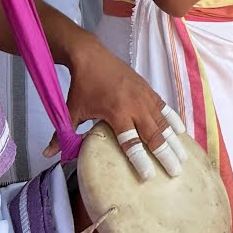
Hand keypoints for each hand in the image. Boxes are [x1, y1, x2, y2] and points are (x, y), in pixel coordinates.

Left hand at [45, 36, 187, 179]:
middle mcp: (135, 105)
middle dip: (166, 154)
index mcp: (117, 113)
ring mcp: (144, 96)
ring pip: (164, 122)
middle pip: (155, 134)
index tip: (149, 176)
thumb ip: (62, 134)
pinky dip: (173, 120)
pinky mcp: (148, 89)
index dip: (140, 160)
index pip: (131, 142)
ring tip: (184, 156)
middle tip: (176, 172)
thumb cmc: (82, 85)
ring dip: (174, 140)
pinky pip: (165, 108)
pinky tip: (181, 132)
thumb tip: (48, 154)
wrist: (91, 55)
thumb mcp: (71, 110)